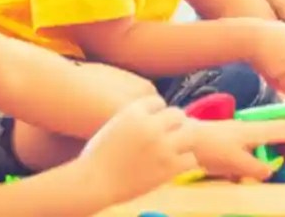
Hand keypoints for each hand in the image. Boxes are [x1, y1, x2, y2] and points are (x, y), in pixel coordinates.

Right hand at [76, 95, 196, 205]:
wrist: (93, 182)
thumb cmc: (98, 155)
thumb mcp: (114, 124)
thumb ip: (134, 116)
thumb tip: (154, 111)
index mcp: (134, 112)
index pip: (159, 102)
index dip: (157, 113)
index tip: (153, 124)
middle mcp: (150, 126)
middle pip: (178, 114)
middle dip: (174, 124)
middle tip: (169, 135)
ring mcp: (161, 146)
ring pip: (190, 134)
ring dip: (184, 140)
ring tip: (176, 148)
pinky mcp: (168, 167)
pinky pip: (191, 158)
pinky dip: (186, 161)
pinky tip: (176, 164)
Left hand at [188, 118, 284, 180]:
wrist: (184, 138)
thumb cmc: (211, 148)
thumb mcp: (236, 163)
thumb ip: (256, 168)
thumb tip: (271, 171)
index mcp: (258, 130)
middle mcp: (253, 126)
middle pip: (282, 129)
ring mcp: (242, 130)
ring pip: (268, 136)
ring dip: (274, 150)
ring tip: (267, 169)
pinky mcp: (232, 136)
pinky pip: (253, 143)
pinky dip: (258, 154)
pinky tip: (244, 169)